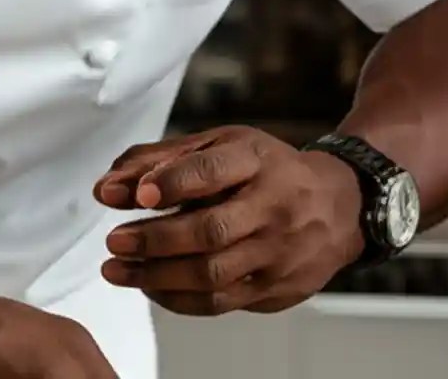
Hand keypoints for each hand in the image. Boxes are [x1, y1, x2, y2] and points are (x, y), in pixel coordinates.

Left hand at [92, 126, 364, 315]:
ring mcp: (279, 251)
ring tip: (117, 269)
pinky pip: (221, 302)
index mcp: (256, 160)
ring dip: (156, 276)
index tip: (138, 194)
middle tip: (114, 242)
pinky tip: (150, 287)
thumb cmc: (266, 169)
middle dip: (155, 239)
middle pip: (210, 230)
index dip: (172, 182)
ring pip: (213, 273)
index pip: (212, 171)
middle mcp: (274, 206)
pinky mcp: (278, 288)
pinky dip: (178, 298)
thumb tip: (106, 187)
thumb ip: (160, 160)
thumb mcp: (220, 145)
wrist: (340, 205)